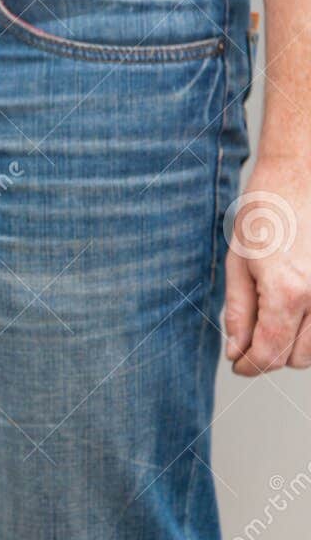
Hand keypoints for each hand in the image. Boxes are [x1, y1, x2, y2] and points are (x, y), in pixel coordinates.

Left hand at [225, 161, 310, 374]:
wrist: (301, 174)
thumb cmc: (267, 212)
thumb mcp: (239, 263)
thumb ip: (239, 312)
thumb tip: (237, 350)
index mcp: (287, 292)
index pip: (269, 353)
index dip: (249, 365)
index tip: (239, 364)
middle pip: (298, 357)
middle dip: (273, 354)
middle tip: (254, 338)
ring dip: (297, 344)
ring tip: (277, 320)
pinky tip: (299, 310)